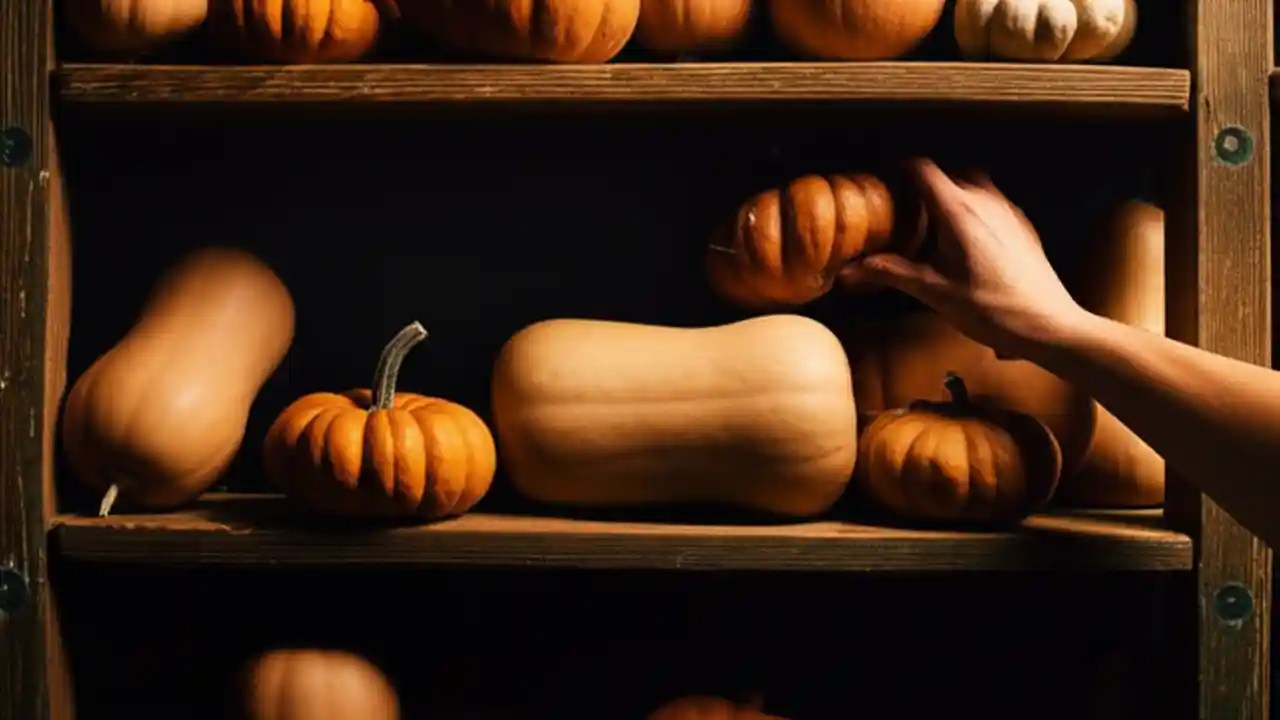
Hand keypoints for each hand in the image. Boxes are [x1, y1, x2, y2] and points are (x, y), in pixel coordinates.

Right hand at [837, 158, 1087, 358]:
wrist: (1048, 325)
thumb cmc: (990, 309)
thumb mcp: (933, 292)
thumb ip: (891, 273)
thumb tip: (848, 271)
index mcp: (959, 211)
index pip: (923, 169)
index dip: (899, 169)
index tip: (883, 182)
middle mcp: (986, 200)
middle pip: (948, 174)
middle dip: (924, 185)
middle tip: (904, 209)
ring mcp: (1008, 211)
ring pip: (973, 185)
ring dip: (950, 196)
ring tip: (932, 226)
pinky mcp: (1022, 226)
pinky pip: (992, 202)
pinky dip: (972, 210)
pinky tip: (964, 243)